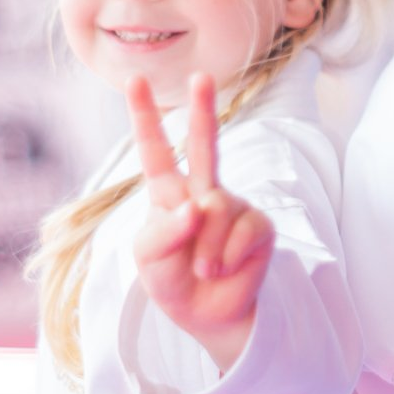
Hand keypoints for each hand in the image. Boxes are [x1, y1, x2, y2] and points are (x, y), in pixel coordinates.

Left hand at [128, 73, 273, 370]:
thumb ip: (163, 232)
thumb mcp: (148, 261)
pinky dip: (227, 256)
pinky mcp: (258, 226)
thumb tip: (195, 208)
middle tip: (201, 77)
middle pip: (205, 144)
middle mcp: (203, 193)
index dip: (144, 116)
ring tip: (204, 269)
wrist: (208, 316)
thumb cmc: (173, 281)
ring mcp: (233, 207)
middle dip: (203, 110)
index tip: (135, 80)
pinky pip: (243, 231)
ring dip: (206, 247)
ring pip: (218, 207)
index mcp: (169, 194)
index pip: (155, 151)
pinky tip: (223, 269)